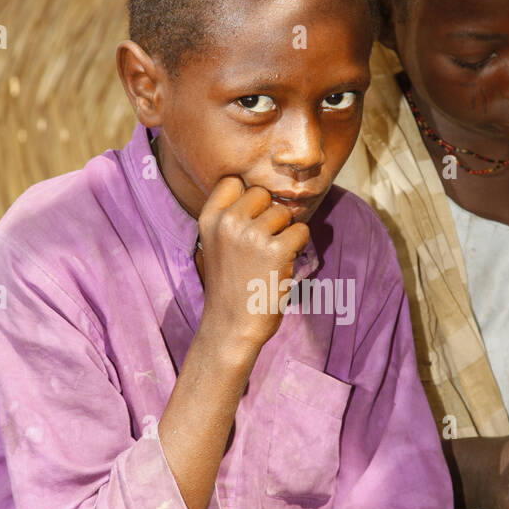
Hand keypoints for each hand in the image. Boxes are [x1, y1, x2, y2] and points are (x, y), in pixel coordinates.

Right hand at [197, 176, 310, 352]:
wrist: (230, 328)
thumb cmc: (228, 288)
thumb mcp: (214, 245)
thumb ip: (230, 218)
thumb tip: (262, 192)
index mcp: (208, 219)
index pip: (232, 181)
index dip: (246, 196)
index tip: (249, 217)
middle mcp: (228, 222)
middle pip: (262, 192)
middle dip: (268, 213)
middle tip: (263, 243)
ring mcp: (252, 235)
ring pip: (283, 212)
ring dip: (284, 232)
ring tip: (270, 258)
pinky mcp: (276, 250)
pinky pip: (300, 230)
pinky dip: (298, 246)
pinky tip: (283, 264)